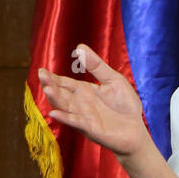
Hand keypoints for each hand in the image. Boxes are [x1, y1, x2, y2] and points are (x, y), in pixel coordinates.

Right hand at [37, 44, 148, 159]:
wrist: (136, 130)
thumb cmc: (125, 105)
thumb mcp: (113, 80)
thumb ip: (97, 66)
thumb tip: (80, 47)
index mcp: (84, 91)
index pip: (64, 83)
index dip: (53, 78)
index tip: (42, 71)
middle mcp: (80, 104)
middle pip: (61, 93)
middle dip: (50, 85)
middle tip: (41, 75)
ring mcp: (84, 117)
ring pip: (65, 107)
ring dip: (55, 99)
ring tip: (47, 89)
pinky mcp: (91, 129)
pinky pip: (75, 122)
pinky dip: (65, 118)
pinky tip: (54, 113)